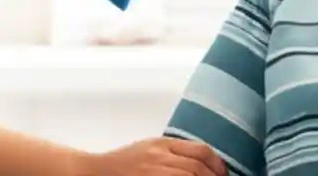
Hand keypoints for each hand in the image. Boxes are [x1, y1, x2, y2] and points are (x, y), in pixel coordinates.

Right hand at [81, 138, 226, 175]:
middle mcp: (160, 156)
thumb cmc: (122, 164)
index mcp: (162, 144)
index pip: (201, 150)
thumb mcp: (149, 149)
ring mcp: (154, 171)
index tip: (222, 174)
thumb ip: (172, 153)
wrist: (95, 172)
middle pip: (198, 167)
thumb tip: (202, 164)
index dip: (217, 165)